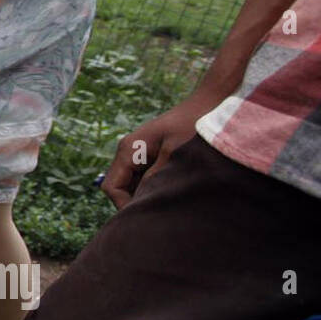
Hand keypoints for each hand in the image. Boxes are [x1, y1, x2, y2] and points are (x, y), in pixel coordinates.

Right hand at [100, 90, 225, 208]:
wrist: (209, 104)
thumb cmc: (193, 127)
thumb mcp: (175, 156)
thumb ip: (156, 179)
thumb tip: (143, 204)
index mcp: (128, 150)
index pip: (111, 188)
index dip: (124, 206)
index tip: (148, 216)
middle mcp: (128, 151)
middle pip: (119, 188)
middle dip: (135, 202)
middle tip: (161, 212)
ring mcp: (138, 153)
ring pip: (131, 184)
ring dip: (146, 194)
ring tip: (170, 200)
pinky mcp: (151, 155)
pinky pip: (143, 177)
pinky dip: (154, 186)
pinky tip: (174, 188)